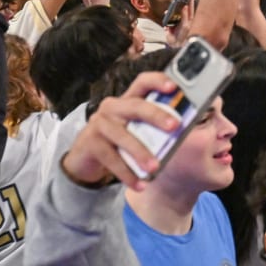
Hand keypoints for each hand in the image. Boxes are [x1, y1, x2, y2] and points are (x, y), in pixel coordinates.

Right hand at [60, 70, 181, 187]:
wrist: (84, 160)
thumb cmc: (118, 143)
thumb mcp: (134, 132)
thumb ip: (152, 129)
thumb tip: (181, 133)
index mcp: (126, 101)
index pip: (142, 83)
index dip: (157, 81)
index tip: (174, 87)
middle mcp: (112, 108)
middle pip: (135, 106)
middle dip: (156, 115)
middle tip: (174, 126)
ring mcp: (99, 124)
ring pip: (122, 136)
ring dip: (140, 152)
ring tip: (155, 167)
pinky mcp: (90, 143)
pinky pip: (111, 159)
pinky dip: (127, 174)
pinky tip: (140, 184)